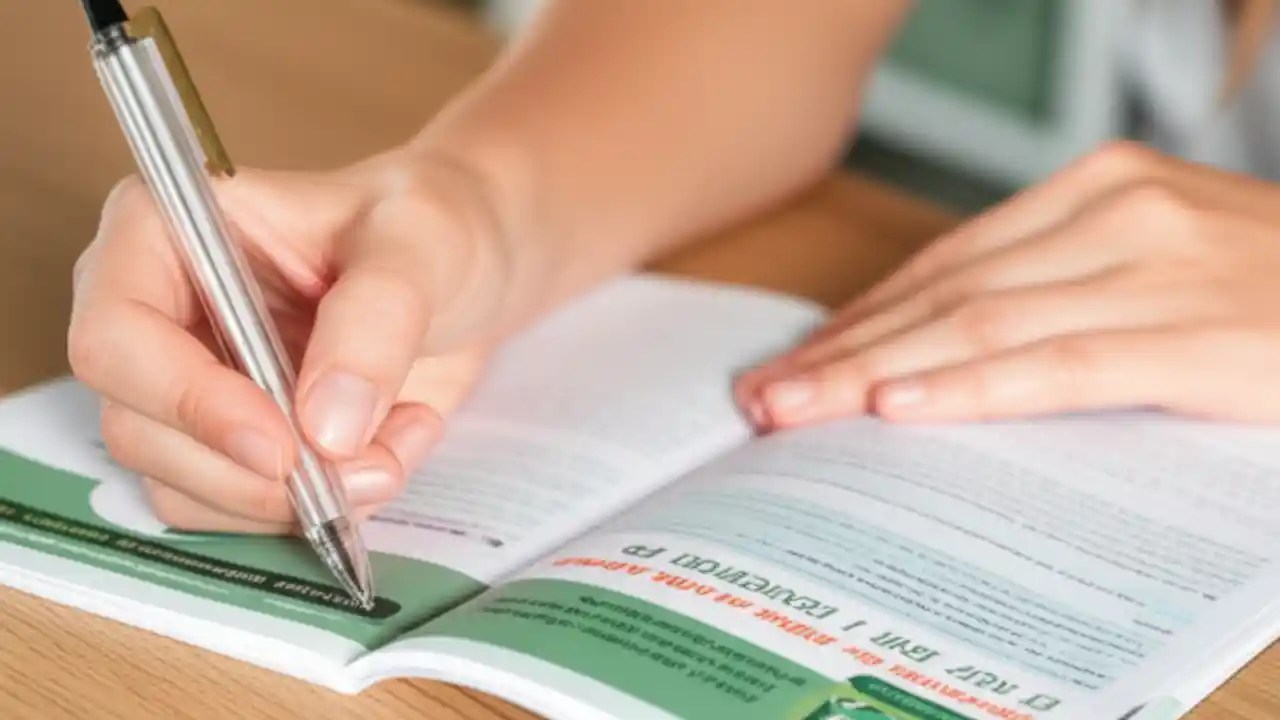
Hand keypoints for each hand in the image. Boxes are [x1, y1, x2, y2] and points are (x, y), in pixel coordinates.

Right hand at [69, 148, 521, 532]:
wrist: (474, 269)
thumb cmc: (435, 224)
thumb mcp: (421, 244)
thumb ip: (375, 320)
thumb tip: (322, 427)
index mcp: (167, 230)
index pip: (118, 334)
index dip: (187, 401)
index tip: (281, 444)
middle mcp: (157, 312)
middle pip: (139, 427)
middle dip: (255, 472)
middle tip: (365, 465)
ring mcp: (189, 384)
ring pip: (183, 485)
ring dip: (293, 500)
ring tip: (392, 451)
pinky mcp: (232, 440)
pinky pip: (238, 508)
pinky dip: (316, 507)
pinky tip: (387, 453)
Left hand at [737, 142, 1279, 427]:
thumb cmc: (1271, 293)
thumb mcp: (1152, 268)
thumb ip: (1056, 295)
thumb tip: (939, 353)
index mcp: (1099, 191)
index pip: (946, 260)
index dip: (863, 315)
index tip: (796, 359)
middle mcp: (1116, 212)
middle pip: (945, 290)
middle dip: (844, 349)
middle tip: (764, 396)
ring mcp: (1158, 264)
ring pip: (982, 323)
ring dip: (876, 372)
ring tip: (799, 410)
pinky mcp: (1200, 330)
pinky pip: (1063, 362)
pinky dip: (974, 387)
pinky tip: (902, 409)